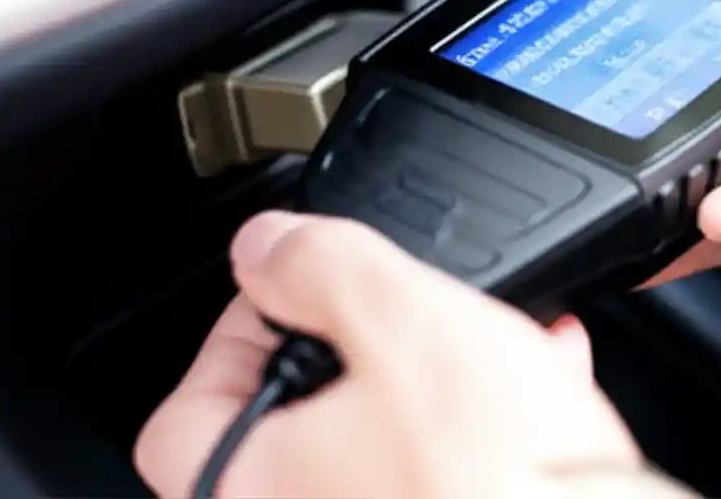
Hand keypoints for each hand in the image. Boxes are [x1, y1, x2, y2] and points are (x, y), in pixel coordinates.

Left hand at [134, 211, 688, 497]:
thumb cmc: (495, 479)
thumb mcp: (400, 318)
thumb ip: (315, 263)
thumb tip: (264, 246)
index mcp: (246, 493)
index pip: (184, 410)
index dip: (240, 331)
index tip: (300, 295)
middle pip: (290, 424)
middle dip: (364, 351)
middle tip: (407, 318)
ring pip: (376, 447)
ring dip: (433, 383)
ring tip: (496, 342)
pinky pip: (436, 476)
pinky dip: (474, 434)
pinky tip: (536, 386)